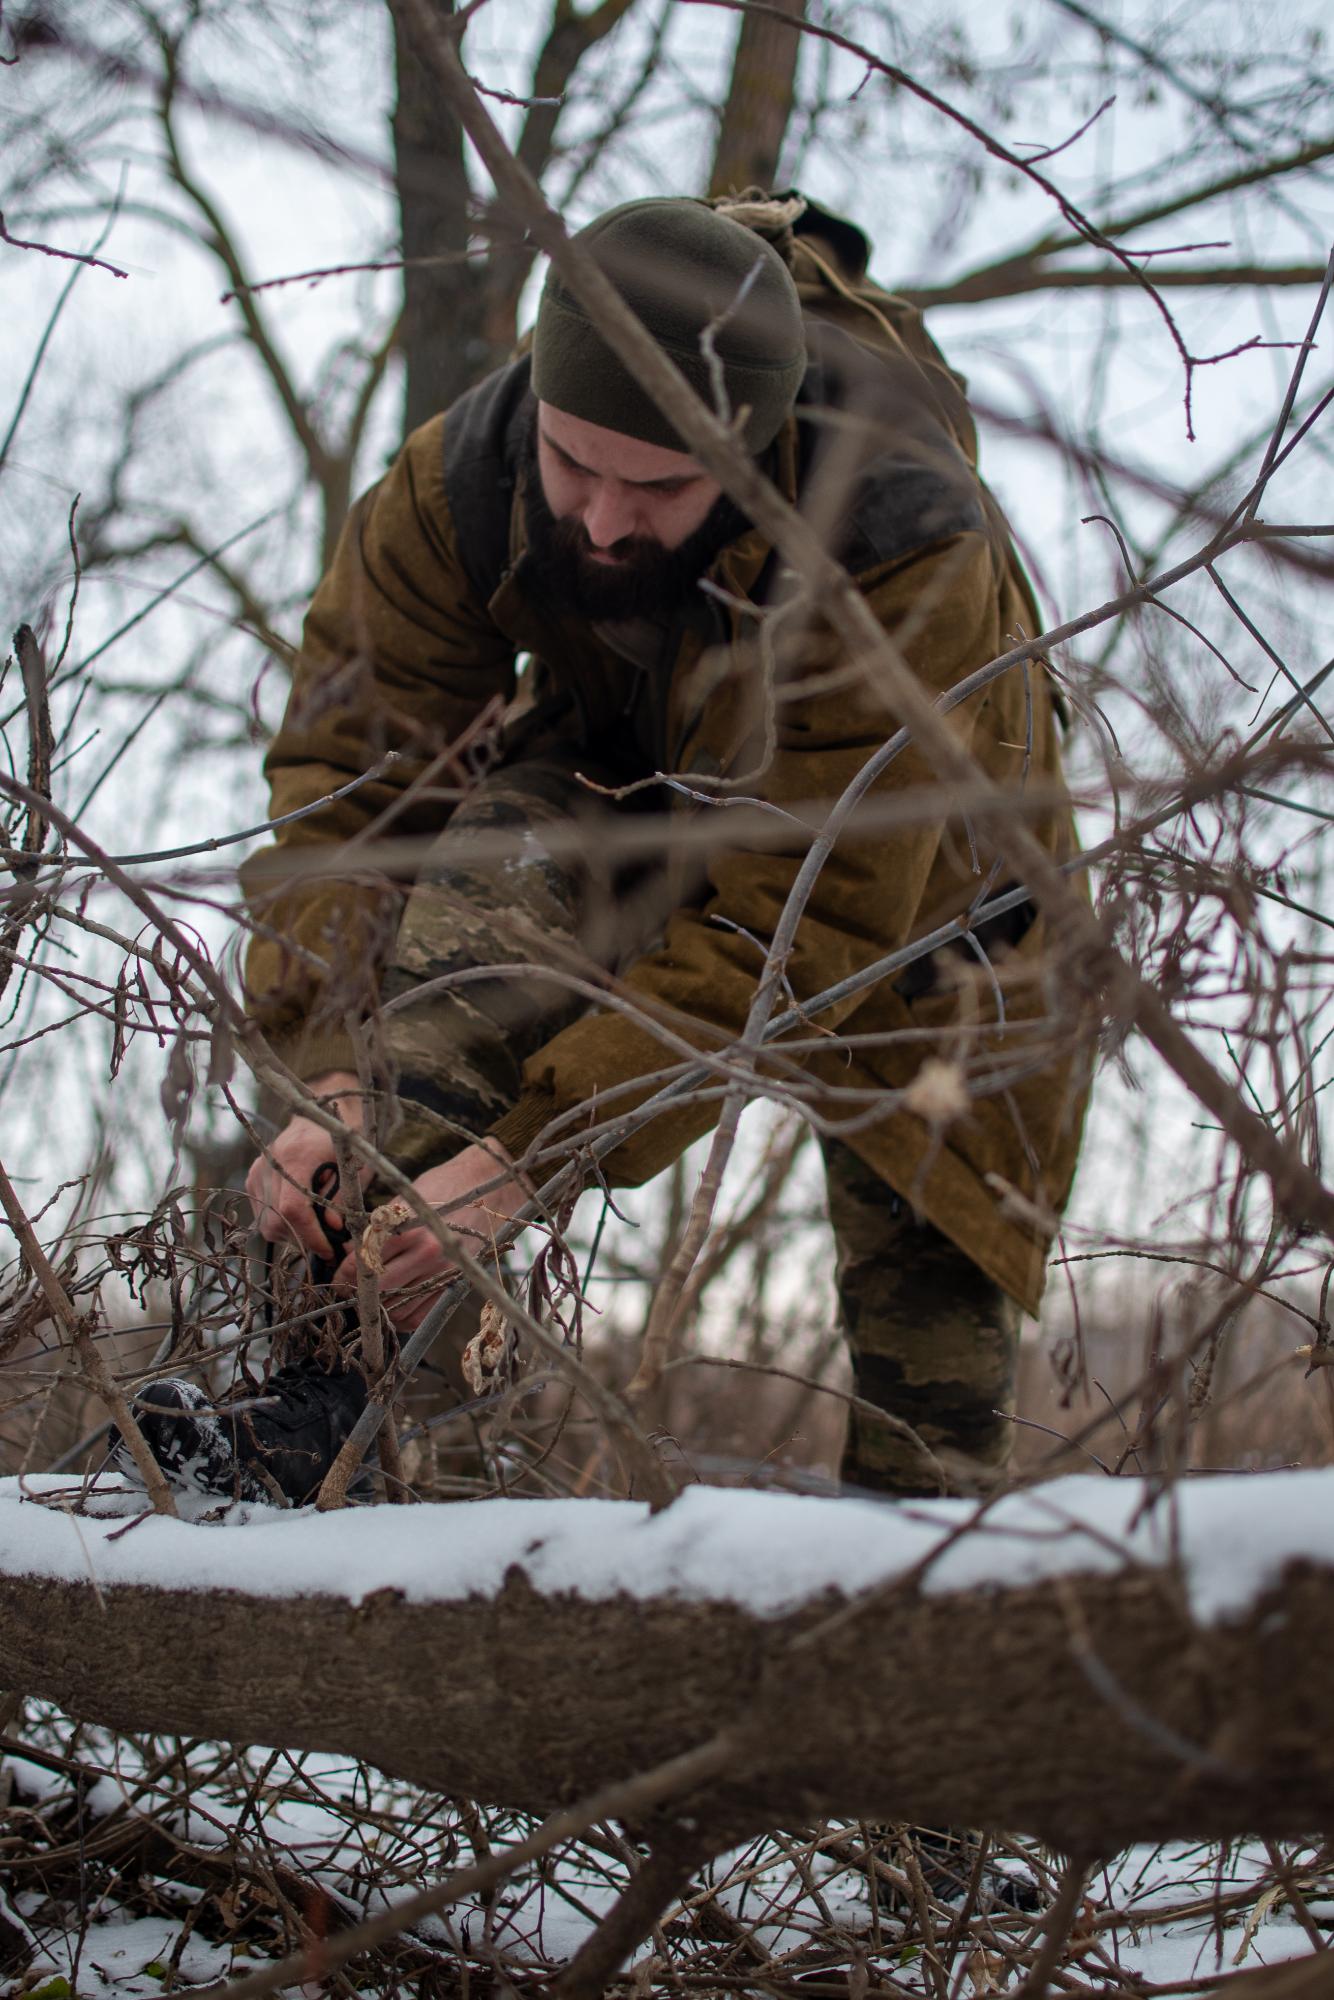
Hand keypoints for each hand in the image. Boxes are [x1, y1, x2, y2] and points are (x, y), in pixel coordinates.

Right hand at [246, 1070, 368, 1259]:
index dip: (311, 1235)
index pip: (293, 1208)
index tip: (330, 1250)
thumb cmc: (345, 1139)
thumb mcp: (355, 1166)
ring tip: (317, 1226)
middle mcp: (270, 1163)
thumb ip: (344, 1198)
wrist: (320, 1113)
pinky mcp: (252, 1178)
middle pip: (277, 1220)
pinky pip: (262, 1216)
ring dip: (293, 1235)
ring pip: (267, 1224)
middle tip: (329, 1243)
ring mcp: (257, 1171)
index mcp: (297, 1155)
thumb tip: (335, 1230)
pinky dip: (283, 1224)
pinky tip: (302, 1215)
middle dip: (304, 1240)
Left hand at [334, 1141, 529, 1331]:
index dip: (346, 1274)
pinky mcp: (456, 1282)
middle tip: (348, 1291)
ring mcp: (443, 1270)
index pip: (365, 1260)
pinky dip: (404, 1319)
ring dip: (379, 1309)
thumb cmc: (444, 1187)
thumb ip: (379, 1227)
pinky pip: (422, 1315)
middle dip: (357, 1293)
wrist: (489, 1187)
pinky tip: (395, 1310)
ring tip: (370, 1301)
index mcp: (410, 1227)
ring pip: (398, 1307)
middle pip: (379, 1288)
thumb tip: (352, 1253)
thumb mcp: (407, 1198)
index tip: (339, 1277)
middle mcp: (427, 1252)